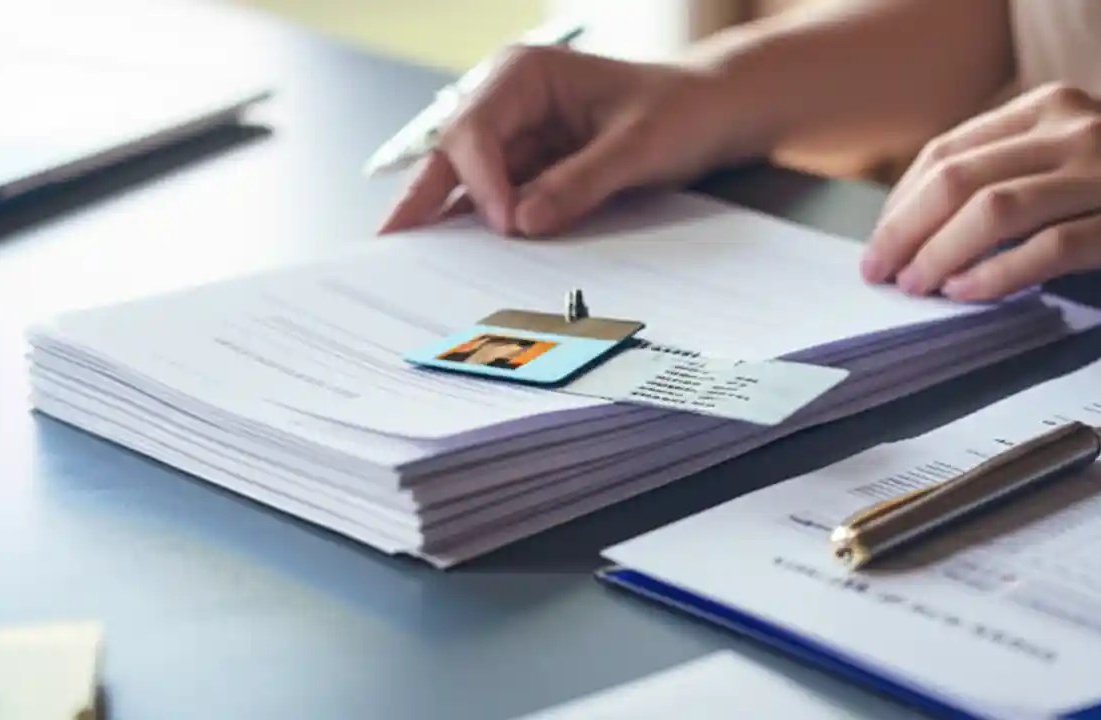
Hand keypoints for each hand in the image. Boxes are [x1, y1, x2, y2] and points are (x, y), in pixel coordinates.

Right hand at [378, 46, 730, 236]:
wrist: (712, 113)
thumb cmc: (680, 111)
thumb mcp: (638, 146)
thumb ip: (580, 182)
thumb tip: (523, 222)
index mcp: (526, 74)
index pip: (477, 129)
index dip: (482, 181)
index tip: (504, 225)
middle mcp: (509, 102)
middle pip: (452, 155)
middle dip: (423, 200)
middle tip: (388, 246)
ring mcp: (516, 138)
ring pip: (465, 183)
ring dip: (445, 221)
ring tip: (408, 264)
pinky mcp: (530, 170)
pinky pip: (495, 201)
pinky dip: (478, 229)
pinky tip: (456, 260)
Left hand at [861, 83, 1100, 300]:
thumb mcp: (1078, 146)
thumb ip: (1013, 166)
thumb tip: (926, 222)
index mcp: (1047, 108)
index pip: (947, 152)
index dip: (900, 202)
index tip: (878, 242)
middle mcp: (1072, 131)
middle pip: (958, 179)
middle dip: (904, 231)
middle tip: (878, 271)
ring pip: (993, 210)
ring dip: (940, 254)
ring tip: (915, 286)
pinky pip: (1048, 249)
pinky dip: (997, 274)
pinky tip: (967, 294)